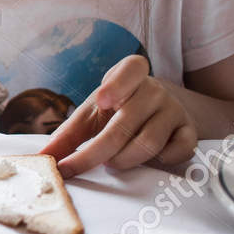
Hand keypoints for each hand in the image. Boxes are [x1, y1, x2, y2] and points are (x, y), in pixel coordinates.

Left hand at [40, 55, 198, 177]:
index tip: (102, 100)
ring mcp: (174, 110)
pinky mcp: (189, 132)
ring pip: (149, 143)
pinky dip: (159, 163)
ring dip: (124, 160)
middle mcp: (155, 89)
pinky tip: (147, 161)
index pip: (130, 69)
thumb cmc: (117, 111)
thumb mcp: (91, 115)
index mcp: (130, 74)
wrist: (157, 112)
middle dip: (96, 152)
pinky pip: (177, 152)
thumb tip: (43, 157)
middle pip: (125, 124)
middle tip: (79, 164)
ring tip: (111, 162)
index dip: (117, 84)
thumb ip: (67, 135)